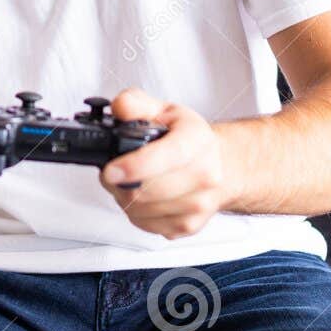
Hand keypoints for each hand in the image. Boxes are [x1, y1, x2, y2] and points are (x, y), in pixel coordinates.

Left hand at [99, 88, 226, 239]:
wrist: (220, 165)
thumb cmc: (189, 138)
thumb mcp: (163, 109)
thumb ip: (135, 103)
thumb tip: (119, 108)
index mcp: (198, 140)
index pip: (167, 157)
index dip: (134, 167)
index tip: (110, 170)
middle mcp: (205, 175)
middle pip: (149, 191)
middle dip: (120, 183)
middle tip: (113, 171)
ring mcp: (199, 204)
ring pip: (143, 211)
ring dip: (125, 198)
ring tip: (129, 181)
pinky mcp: (189, 226)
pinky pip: (147, 225)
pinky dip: (136, 213)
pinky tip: (142, 197)